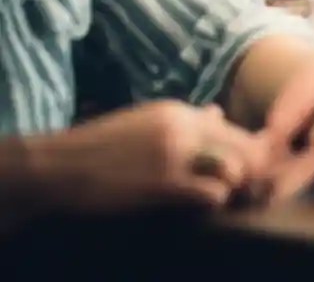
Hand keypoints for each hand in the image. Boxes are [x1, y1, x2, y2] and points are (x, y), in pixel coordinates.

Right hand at [35, 101, 272, 213]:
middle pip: (246, 147)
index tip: (246, 172)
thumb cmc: (100, 149)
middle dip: (252, 172)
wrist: (58, 167)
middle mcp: (184, 126)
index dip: (249, 153)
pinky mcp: (164, 181)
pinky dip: (214, 201)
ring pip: (237, 168)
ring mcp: (175, 153)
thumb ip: (186, 120)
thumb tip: (218, 112)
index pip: (237, 128)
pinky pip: (213, 192)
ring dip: (234, 188)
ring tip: (222, 198)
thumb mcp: (145, 122)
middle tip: (243, 191)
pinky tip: (199, 205)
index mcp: (180, 112)